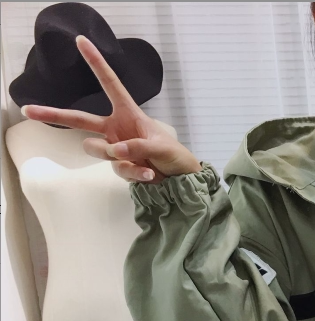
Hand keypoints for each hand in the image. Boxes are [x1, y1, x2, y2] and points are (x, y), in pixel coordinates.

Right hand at [20, 35, 200, 183]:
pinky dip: (135, 172)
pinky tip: (150, 174)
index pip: (109, 84)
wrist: (179, 179)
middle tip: (28, 110)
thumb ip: (139, 146)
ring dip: (115, 155)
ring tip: (140, 161)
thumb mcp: (161, 147)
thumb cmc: (173, 155)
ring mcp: (115, 148)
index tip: (81, 41)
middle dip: (53, 114)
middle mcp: (116, 128)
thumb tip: (117, 149)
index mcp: (128, 113)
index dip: (96, 63)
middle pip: (79, 119)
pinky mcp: (119, 166)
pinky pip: (118, 168)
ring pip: (96, 148)